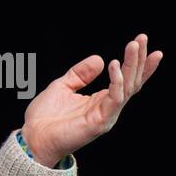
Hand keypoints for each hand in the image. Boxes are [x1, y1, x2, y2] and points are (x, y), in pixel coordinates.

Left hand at [22, 34, 162, 166]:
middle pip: (131, 81)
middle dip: (138, 59)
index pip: (125, 79)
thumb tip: (100, 59)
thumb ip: (80, 74)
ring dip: (132, 65)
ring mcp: (106, 116)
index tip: (141, 42)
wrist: (32, 138)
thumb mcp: (62, 87)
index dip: (136, 62)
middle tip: (142, 37)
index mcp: (100, 101)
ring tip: (133, 46)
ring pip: (128, 87)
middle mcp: (107, 108)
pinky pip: (115, 99)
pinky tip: (114, 65)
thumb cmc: (44, 118)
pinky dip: (117, 81)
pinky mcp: (100, 122)